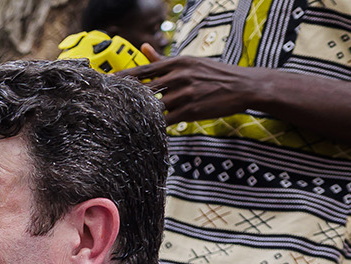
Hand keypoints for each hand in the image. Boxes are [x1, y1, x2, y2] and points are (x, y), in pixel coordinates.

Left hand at [121, 56, 267, 124]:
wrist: (244, 86)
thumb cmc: (214, 74)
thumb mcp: (190, 62)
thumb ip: (163, 59)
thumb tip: (143, 46)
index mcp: (177, 63)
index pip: (142, 71)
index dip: (122, 79)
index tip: (106, 84)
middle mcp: (179, 76)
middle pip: (143, 89)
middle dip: (126, 99)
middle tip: (108, 107)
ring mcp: (185, 94)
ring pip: (153, 106)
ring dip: (139, 114)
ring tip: (123, 121)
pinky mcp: (191, 110)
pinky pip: (166, 120)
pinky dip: (155, 125)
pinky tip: (144, 130)